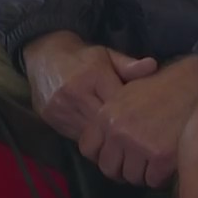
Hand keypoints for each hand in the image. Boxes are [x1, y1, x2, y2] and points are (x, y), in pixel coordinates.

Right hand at [22, 31, 157, 141]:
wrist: (43, 56)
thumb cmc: (81, 57)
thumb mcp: (106, 55)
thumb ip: (128, 65)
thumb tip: (153, 66)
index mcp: (93, 75)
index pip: (118, 101)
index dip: (132, 113)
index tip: (143, 119)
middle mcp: (75, 93)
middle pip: (105, 122)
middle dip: (120, 130)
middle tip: (135, 137)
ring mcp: (61, 108)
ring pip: (91, 134)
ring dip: (105, 139)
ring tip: (120, 142)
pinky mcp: (50, 118)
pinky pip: (77, 136)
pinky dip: (90, 139)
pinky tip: (100, 138)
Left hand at [78, 55, 197, 187]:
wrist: (194, 86)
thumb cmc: (161, 87)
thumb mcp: (128, 92)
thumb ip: (111, 115)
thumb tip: (102, 140)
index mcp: (106, 115)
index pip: (89, 149)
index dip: (103, 154)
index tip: (116, 154)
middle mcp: (118, 131)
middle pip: (109, 168)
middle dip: (123, 168)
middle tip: (138, 161)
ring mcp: (139, 144)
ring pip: (132, 177)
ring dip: (143, 173)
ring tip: (154, 161)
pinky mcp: (161, 157)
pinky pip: (153, 181)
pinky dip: (160, 176)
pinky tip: (167, 163)